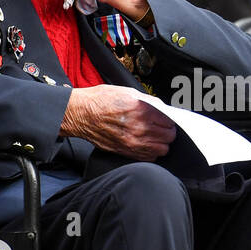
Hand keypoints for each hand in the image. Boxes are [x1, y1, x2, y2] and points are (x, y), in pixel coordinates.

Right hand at [60, 85, 176, 159]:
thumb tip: (161, 108)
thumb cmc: (100, 101)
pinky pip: (149, 158)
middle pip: (169, 136)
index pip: (170, 120)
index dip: (169, 119)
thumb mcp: (127, 92)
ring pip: (162, 149)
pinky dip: (150, 152)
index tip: (165, 119)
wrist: (81, 114)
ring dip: (160, 143)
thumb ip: (147, 101)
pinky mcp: (126, 152)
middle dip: (167, 131)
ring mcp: (134, 142)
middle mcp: (140, 128)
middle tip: (161, 128)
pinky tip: (145, 144)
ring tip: (153, 137)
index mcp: (142, 110)